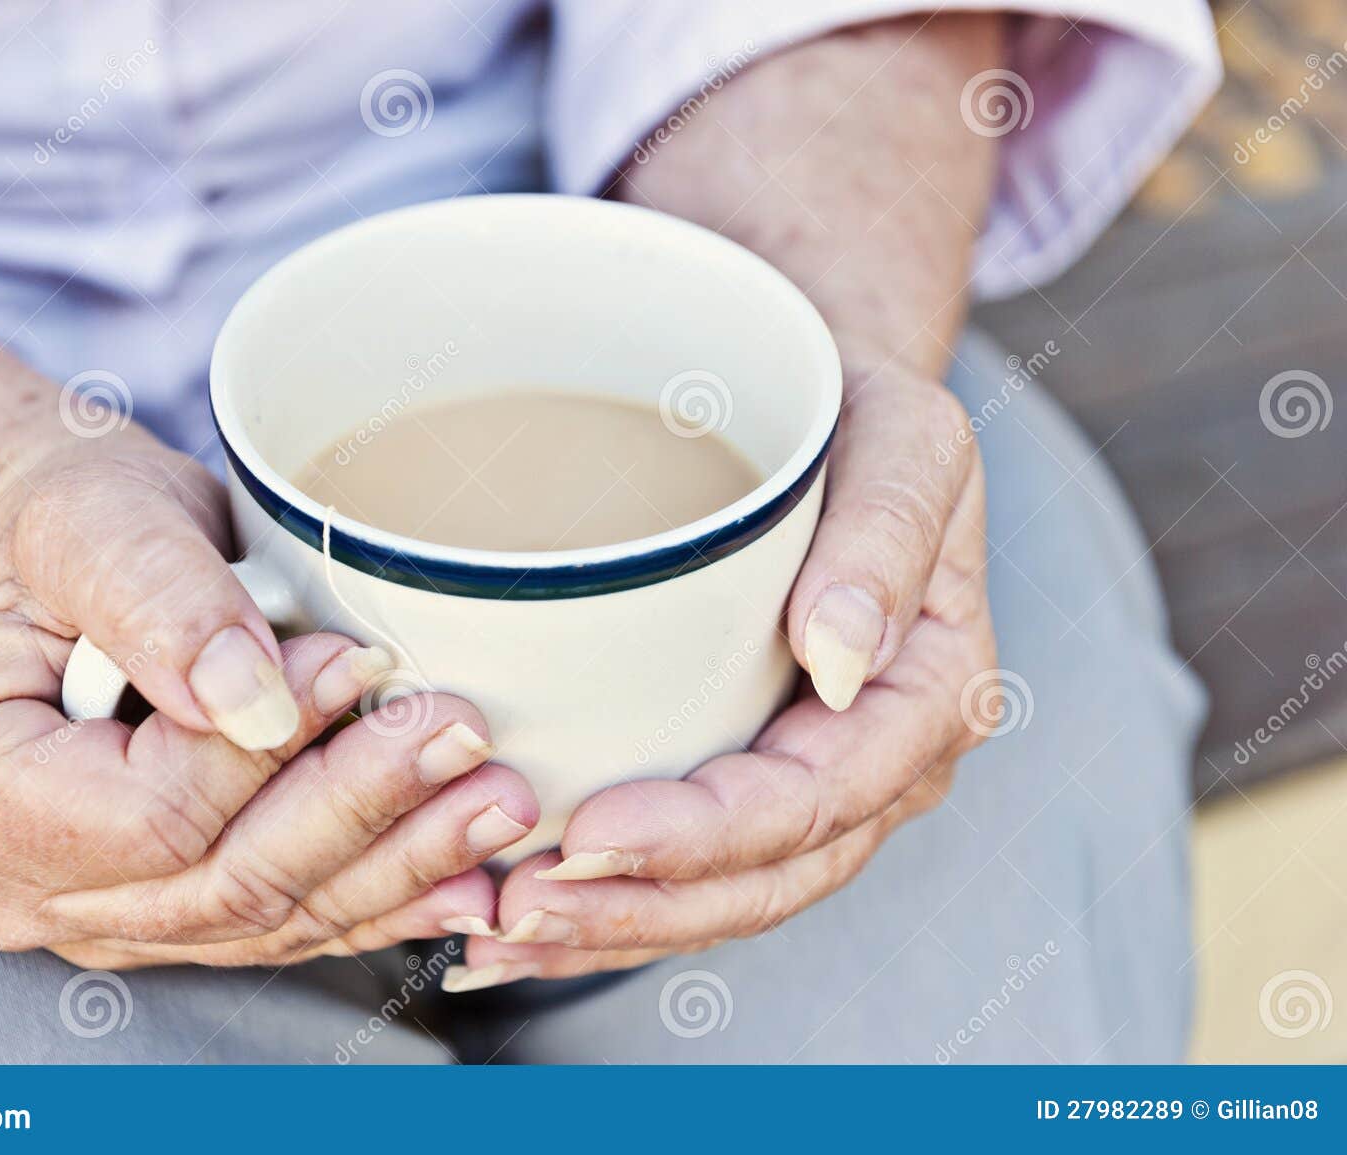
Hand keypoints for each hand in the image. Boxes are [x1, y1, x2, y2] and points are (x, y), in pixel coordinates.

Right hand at [0, 434, 537, 967]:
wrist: (79, 565)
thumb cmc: (70, 531)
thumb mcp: (88, 525)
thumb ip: (156, 601)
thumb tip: (248, 700)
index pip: (148, 814)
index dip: (267, 753)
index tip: (357, 661)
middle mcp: (32, 887)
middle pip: (223, 883)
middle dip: (360, 811)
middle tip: (465, 736)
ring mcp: (112, 917)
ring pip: (272, 916)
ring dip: (400, 863)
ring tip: (496, 800)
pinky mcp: (185, 915)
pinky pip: (293, 927)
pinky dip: (388, 902)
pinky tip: (469, 878)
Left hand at [446, 368, 993, 988]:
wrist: (818, 401)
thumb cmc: (860, 413)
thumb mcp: (904, 439)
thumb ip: (886, 536)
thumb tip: (834, 653)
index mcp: (928, 695)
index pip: (818, 799)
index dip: (705, 836)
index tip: (591, 836)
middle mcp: (877, 762)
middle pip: (764, 876)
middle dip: (639, 908)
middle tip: (515, 909)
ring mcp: (815, 782)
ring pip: (719, 895)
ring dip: (607, 926)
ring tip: (489, 932)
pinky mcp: (747, 776)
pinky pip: (687, 867)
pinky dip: (602, 902)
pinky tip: (510, 919)